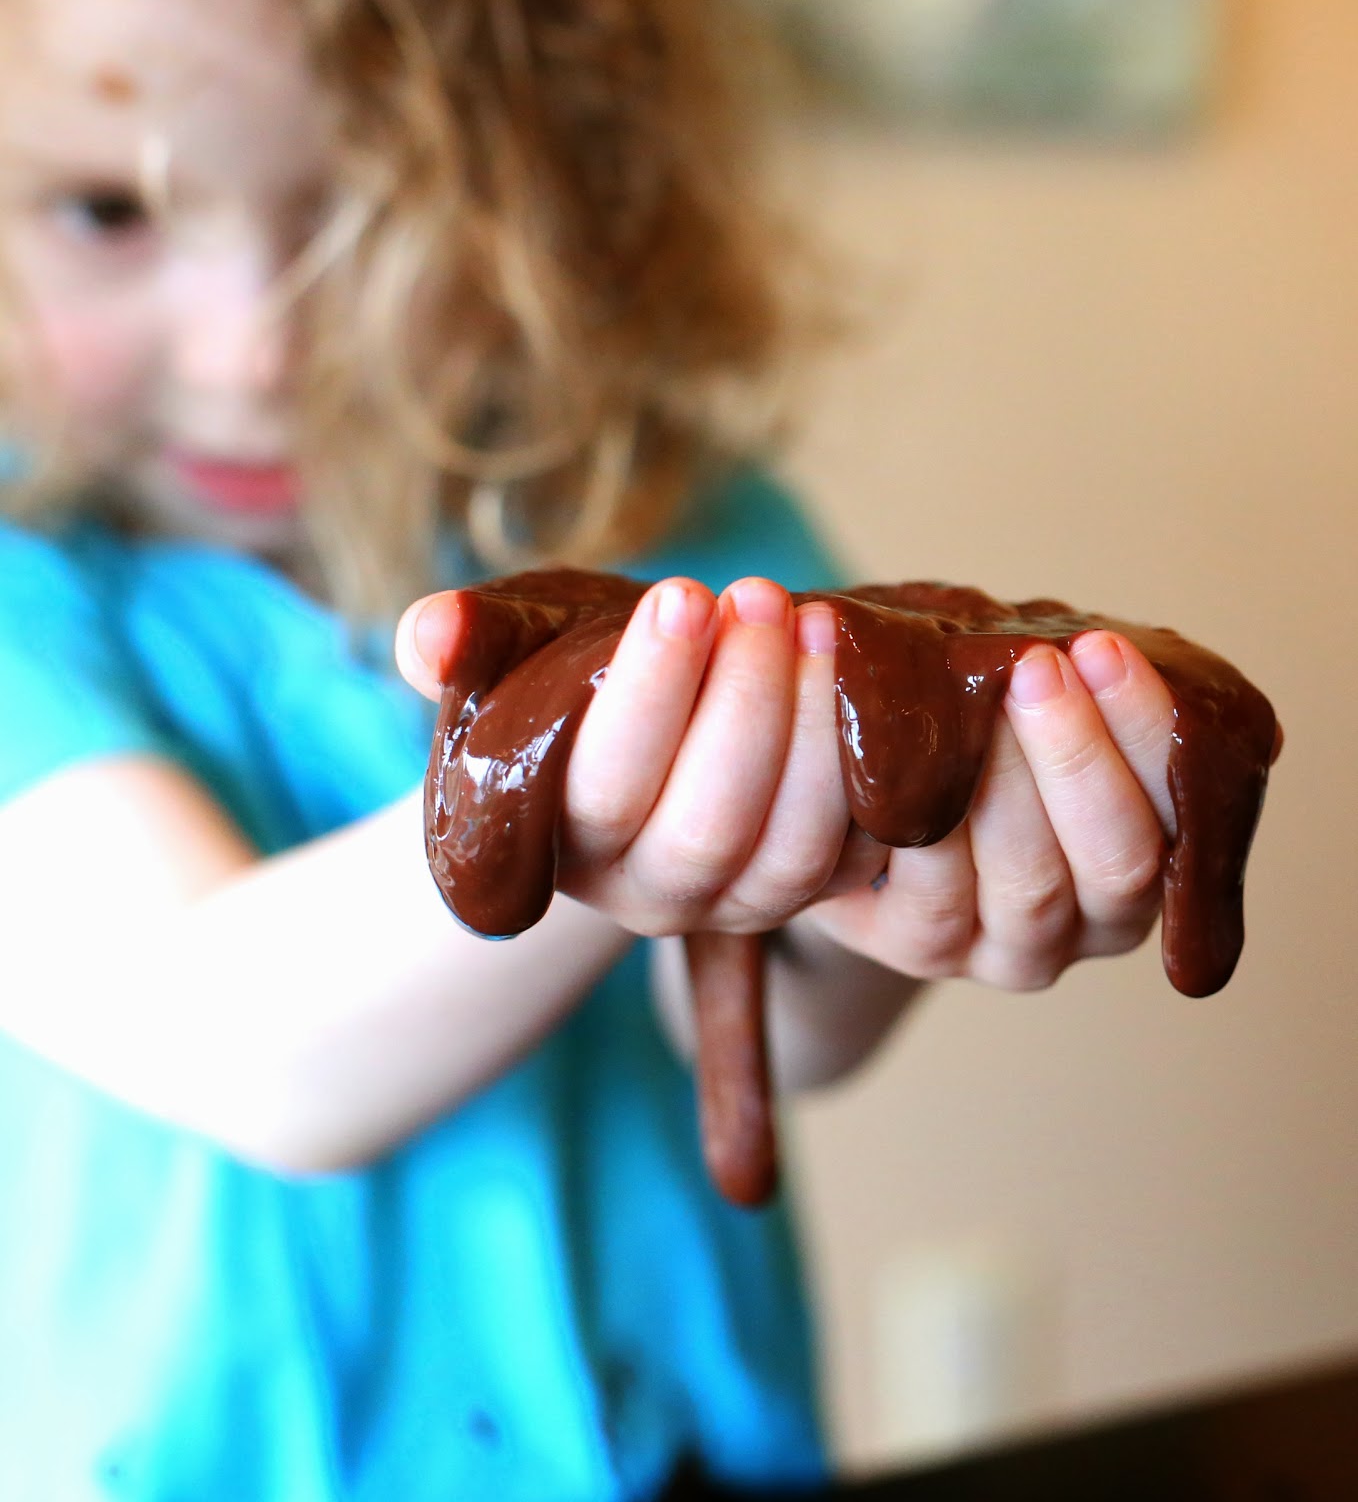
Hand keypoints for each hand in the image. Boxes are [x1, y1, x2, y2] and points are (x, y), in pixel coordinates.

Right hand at [398, 577, 1185, 988]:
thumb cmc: (603, 687)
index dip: (645, 700)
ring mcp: (769, 905)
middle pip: (714, 835)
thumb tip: (422, 639)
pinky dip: (951, 787)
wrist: (688, 749)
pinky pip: (921, 875)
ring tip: (853, 624)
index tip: (683, 598)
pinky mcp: (866, 899)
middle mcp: (671, 897)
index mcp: (580, 847)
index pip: (608, 793)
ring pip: (813, 856)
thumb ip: (481, 648)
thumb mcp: (540, 657)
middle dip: (745, 713)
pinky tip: (970, 687)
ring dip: (835, 739)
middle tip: (772, 597)